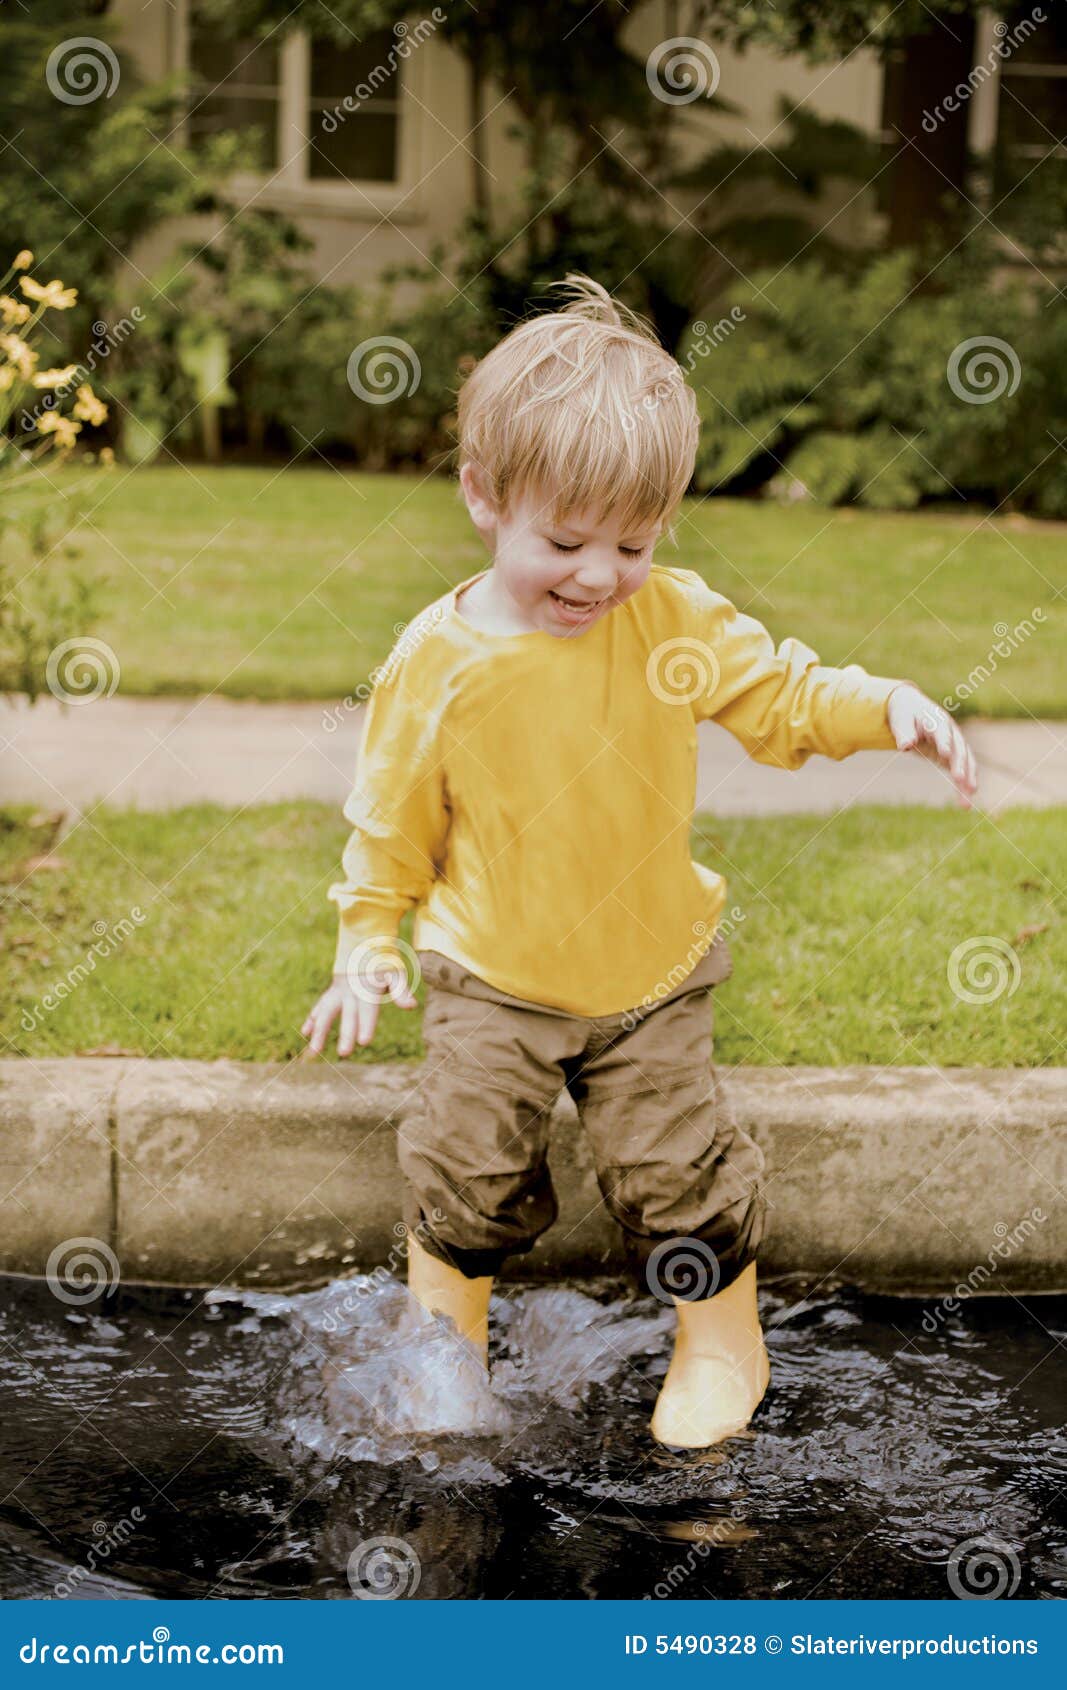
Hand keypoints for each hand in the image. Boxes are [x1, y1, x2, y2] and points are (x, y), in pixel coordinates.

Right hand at [301, 961, 416, 1056]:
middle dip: (345, 1033)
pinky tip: (306, 1032)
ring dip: (319, 1032)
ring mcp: (339, 992)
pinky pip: (320, 1006)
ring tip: (314, 1052)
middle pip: (347, 1015)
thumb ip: (400, 991)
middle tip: (344, 1053)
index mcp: (368, 989)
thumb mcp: (395, 973)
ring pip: (326, 1013)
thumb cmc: (384, 961)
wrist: (365, 940)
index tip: (364, 1041)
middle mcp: (351, 991)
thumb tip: (412, 1006)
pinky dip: (313, 1018)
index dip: (366, 1024)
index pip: (368, 1010)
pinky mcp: (333, 992)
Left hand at [887, 683, 977, 807]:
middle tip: (959, 779)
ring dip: (968, 779)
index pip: (942, 732)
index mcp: (936, 720)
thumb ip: (903, 732)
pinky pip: (962, 771)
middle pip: (959, 749)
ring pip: (966, 762)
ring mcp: (955, 744)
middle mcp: (951, 732)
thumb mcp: (900, 719)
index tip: (946, 754)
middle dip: (960, 764)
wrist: (912, 707)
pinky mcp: (954, 755)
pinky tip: (965, 802)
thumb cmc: (905, 713)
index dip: (944, 742)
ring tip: (968, 798)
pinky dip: (963, 785)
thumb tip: (905, 746)